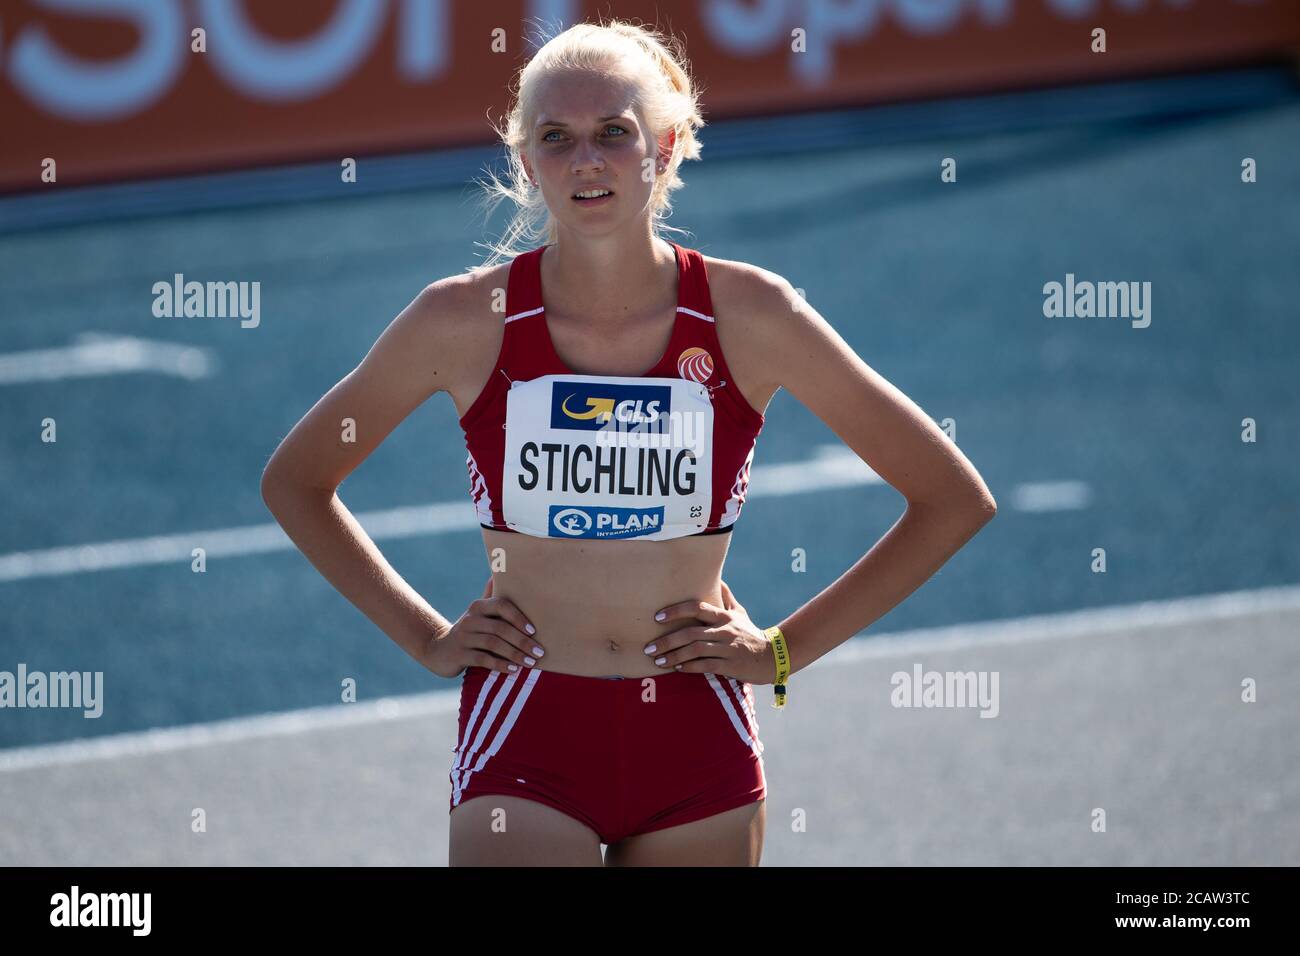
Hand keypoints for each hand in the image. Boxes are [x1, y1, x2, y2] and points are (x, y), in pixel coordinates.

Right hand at [423, 576, 545, 678]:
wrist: (438, 649)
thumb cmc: (470, 630)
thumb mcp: (479, 614)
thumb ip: (492, 596)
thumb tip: (504, 573)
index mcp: (478, 606)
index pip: (501, 605)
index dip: (518, 617)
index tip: (534, 631)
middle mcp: (470, 619)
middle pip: (500, 628)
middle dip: (522, 641)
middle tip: (539, 653)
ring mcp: (463, 637)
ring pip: (493, 644)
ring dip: (514, 654)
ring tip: (530, 663)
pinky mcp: (459, 654)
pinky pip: (483, 659)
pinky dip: (500, 665)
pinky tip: (513, 671)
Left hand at [644, 580, 774, 682]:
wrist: (773, 657)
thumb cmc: (750, 633)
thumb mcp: (739, 613)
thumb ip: (725, 597)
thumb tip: (716, 577)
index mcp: (724, 616)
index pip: (697, 608)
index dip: (676, 611)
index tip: (657, 617)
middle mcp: (724, 630)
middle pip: (690, 633)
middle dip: (667, 641)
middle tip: (649, 648)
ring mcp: (727, 648)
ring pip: (695, 650)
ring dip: (674, 656)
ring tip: (658, 661)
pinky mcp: (730, 665)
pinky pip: (705, 666)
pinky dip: (689, 667)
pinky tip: (677, 668)